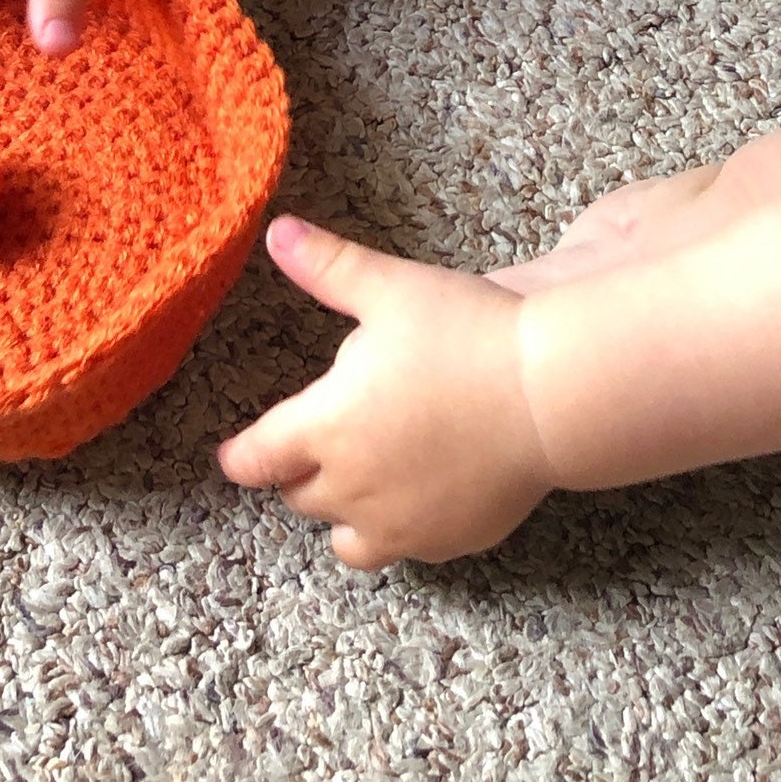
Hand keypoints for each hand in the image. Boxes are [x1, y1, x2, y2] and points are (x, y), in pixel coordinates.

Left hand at [218, 219, 556, 568]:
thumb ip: (327, 266)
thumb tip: (276, 232)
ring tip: (360, 481)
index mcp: (325, 428)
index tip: (233, 455)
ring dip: (341, 512)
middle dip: (299, 472)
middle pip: (299, 497)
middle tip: (315, 444)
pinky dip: (398, 528)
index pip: (256, 459)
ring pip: (345, 539)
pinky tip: (417, 496)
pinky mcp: (447, 542)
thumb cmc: (465, 335)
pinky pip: (404, 549)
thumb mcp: (390, 289)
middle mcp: (352, 489)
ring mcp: (401, 525)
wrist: (547, 395)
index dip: (240, 457)